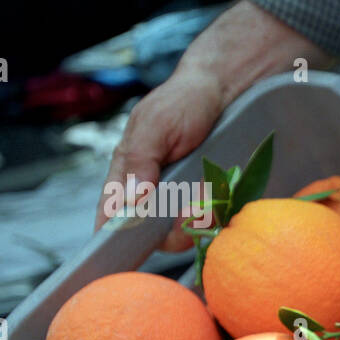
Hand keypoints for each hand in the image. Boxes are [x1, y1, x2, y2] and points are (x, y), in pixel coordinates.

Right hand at [94, 0, 336, 250]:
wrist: (227, 91)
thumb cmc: (183, 102)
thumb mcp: (156, 124)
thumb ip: (139, 160)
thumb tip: (130, 198)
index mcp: (129, 172)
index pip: (111, 212)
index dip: (113, 234)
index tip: (123, 248)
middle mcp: (154, 191)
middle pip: (152, 232)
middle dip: (173, 228)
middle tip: (194, 208)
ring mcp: (183, 198)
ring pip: (185, 231)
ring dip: (199, 220)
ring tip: (212, 196)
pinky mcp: (211, 201)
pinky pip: (211, 222)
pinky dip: (218, 214)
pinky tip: (224, 197)